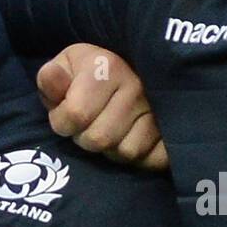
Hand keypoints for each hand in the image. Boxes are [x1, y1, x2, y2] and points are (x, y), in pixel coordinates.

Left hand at [37, 45, 168, 170]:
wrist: (136, 70)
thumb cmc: (91, 74)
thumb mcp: (66, 69)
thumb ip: (51, 78)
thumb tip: (52, 78)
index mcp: (108, 67)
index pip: (75, 115)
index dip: (62, 123)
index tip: (66, 115)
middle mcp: (137, 86)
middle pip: (99, 139)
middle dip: (86, 138)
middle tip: (91, 125)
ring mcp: (160, 108)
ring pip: (126, 152)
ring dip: (112, 149)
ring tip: (112, 132)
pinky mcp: (175, 129)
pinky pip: (153, 159)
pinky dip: (141, 158)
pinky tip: (132, 141)